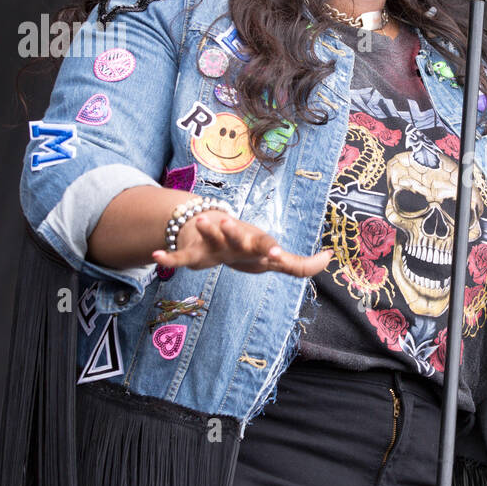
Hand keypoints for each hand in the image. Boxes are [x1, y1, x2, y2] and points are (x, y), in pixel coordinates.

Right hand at [152, 212, 332, 277]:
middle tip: (231, 221)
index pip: (265, 246)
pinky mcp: (195, 253)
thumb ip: (301, 265)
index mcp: (255, 245)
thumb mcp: (274, 258)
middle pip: (238, 238)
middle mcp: (235, 242)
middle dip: (236, 232)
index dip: (271, 249)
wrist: (212, 234)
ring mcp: (214, 246)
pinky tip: (156, 256)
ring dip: (208, 230)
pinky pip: (181, 257)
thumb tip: (330, 258)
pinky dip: (168, 258)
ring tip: (202, 221)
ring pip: (211, 239)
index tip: (277, 253)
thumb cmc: (247, 248)